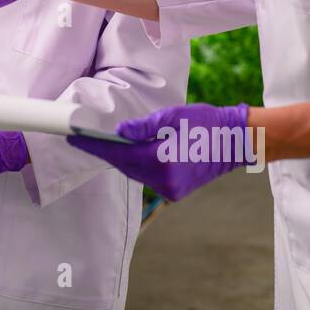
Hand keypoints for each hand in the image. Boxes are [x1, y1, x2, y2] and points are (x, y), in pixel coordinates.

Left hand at [67, 103, 253, 200]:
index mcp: (162, 160)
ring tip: (104, 144)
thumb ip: (143, 126)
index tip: (74, 139)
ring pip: (134, 173)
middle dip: (105, 152)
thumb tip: (119, 133)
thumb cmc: (207, 123)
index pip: (118, 154)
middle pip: (124, 166)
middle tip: (84, 139)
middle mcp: (164, 180)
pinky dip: (137, 166)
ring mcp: (170, 190)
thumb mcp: (173, 116)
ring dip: (120, 159)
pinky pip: (147, 178)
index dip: (94, 146)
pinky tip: (129, 153)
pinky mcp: (175, 192)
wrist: (236, 142)